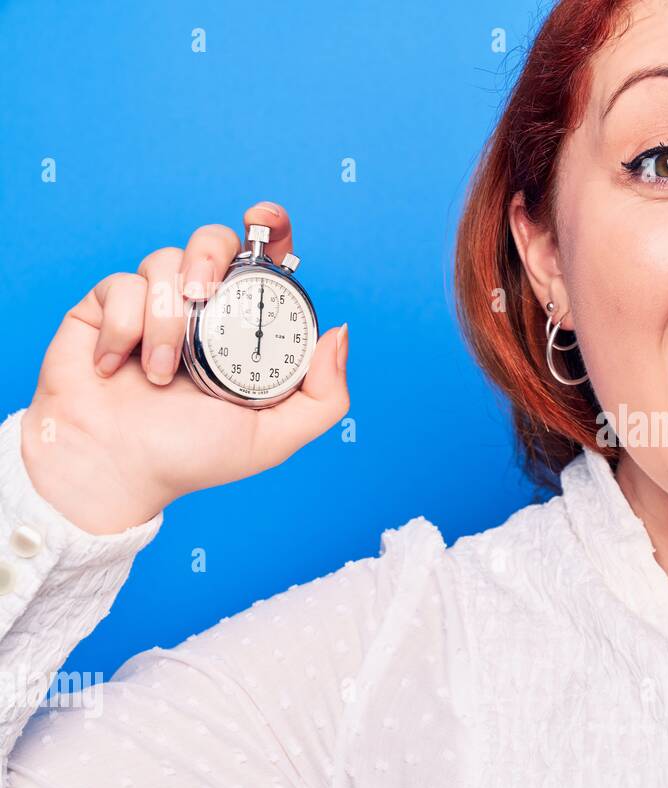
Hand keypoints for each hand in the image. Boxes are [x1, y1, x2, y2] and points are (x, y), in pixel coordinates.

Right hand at [20, 202, 349, 534]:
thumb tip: (340, 332)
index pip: (264, 261)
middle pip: (214, 241)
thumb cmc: (192, 455)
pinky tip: (120, 367)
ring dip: (165, 320)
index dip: (270, 228)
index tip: (262, 219)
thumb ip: (324, 395)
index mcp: (246, 328)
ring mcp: (153, 304)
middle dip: (209, 256)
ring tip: (163, 372)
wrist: (116, 468)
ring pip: (164, 262)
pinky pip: (119, 286)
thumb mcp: (275, 436)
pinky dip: (123, 329)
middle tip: (201, 297)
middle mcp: (202, 308)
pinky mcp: (106, 306)